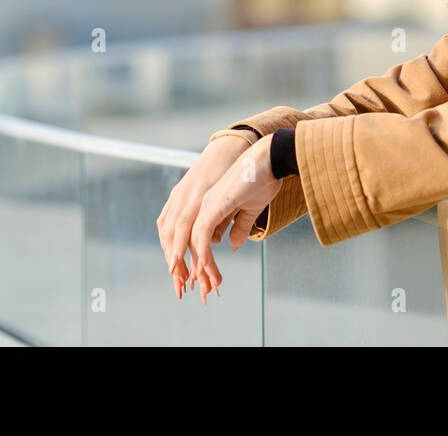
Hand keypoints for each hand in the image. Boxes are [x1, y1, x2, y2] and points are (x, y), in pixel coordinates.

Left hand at [157, 135, 255, 302]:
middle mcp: (197, 203)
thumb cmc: (261, 179)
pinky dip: (199, 253)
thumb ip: (238, 227)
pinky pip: (200, 233)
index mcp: (202, 203)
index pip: (184, 234)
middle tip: (184, 289)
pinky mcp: (213, 204)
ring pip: (187, 239)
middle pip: (179, 239)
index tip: (189, 279)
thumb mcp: (249, 209)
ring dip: (190, 264)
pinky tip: (201, 268)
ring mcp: (204, 202)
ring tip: (193, 284)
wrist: (269, 157)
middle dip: (181, 267)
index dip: (184, 257)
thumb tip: (232, 245)